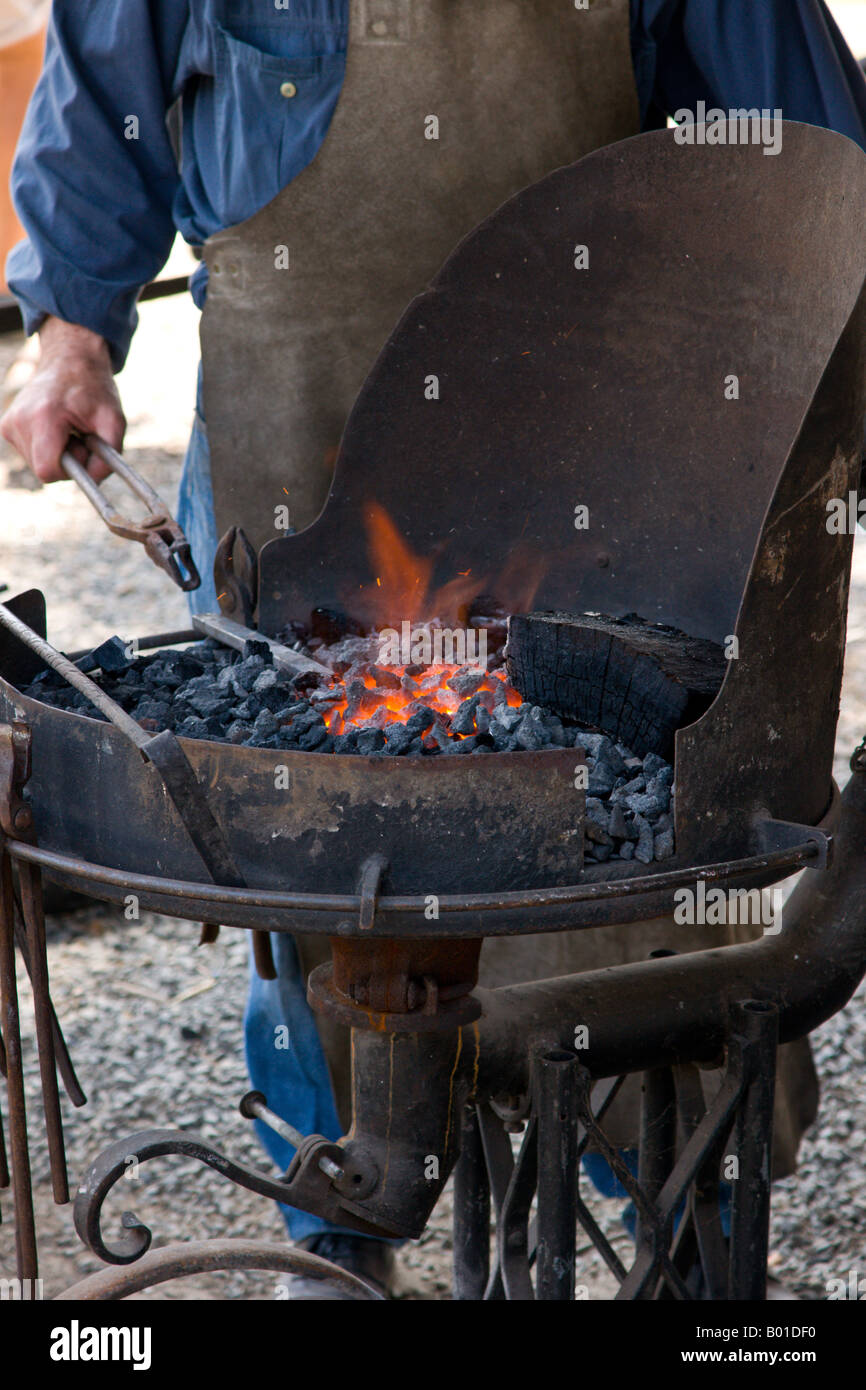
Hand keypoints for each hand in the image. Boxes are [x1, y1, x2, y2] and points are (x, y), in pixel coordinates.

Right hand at [0, 316, 124, 482]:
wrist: (69, 359)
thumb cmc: (94, 389)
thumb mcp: (114, 422)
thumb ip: (108, 458)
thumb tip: (94, 483)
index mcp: (44, 417)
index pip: (47, 471)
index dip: (70, 471)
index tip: (83, 451)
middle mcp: (19, 420)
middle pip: (43, 470)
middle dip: (65, 462)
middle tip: (79, 436)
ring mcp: (9, 423)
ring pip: (36, 464)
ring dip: (57, 454)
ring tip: (68, 429)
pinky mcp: (6, 426)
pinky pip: (30, 453)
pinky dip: (46, 447)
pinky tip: (55, 427)